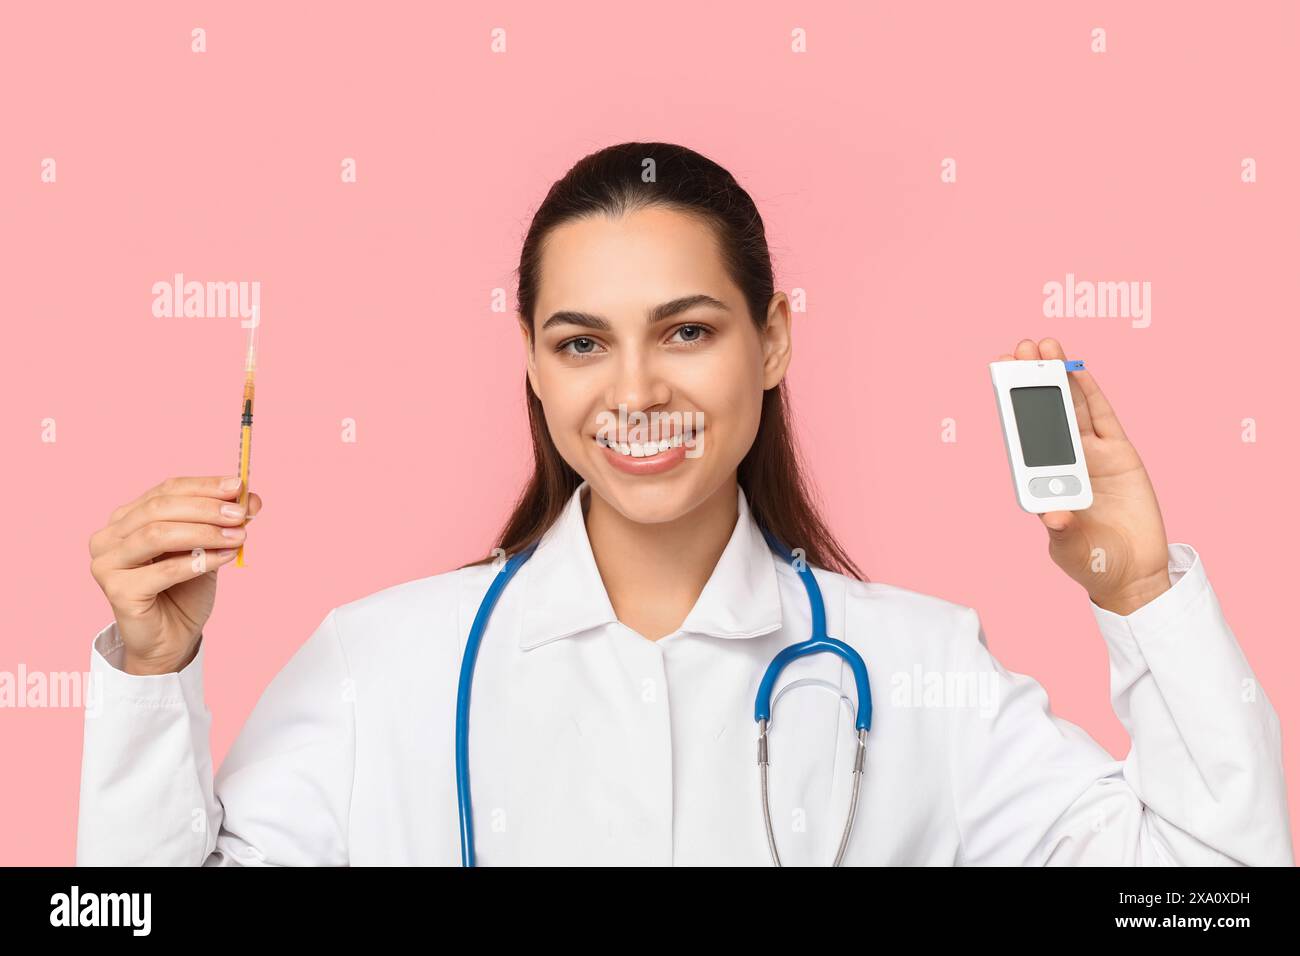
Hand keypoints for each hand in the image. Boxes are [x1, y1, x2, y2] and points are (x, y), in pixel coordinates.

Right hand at [88, 475, 263, 673]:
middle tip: (241, 514)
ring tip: (238, 537)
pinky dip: (197, 562)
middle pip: (159, 508)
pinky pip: (163, 571)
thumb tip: (252, 498)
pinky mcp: (117, 591)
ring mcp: (107, 563)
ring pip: (157, 535)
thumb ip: (224, 523)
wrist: (172, 638)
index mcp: (126, 518)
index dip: (204, 486)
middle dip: (206, 508)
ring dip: (204, 532)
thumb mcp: (209, 548)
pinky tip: (224, 559)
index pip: (166, 490)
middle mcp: (109, 536)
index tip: (239, 485)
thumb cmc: (185, 590)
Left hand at [999, 339, 1171, 615]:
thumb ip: (1062, 532)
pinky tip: (1078, 371)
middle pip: (1045, 414)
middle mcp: (1064, 463)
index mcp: (1042, 481)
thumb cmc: (1092, 563)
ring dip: (1060, 377)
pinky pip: (1104, 419)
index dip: (1011, 407)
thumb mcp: (1071, 549)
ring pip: (1073, 409)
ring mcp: (1093, 456)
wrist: (1133, 575)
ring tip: (1046, 345)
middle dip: (1033, 381)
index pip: (1022, 437)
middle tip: (1020, 348)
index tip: (999, 375)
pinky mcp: (1121, 455)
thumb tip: (1054, 517)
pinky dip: (1091, 394)